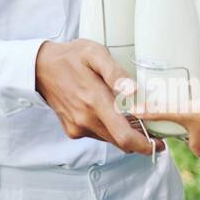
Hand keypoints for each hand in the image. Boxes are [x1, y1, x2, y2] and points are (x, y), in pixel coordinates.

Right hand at [35, 39, 163, 155]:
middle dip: (139, 138)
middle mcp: (85, 119)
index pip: (124, 136)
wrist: (40, 66)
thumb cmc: (71, 57)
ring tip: (131, 116)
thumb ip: (116, 73)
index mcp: (95, 101)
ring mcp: (77, 126)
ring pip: (109, 139)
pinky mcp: (72, 130)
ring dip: (123, 133)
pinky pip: (97, 135)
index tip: (159, 144)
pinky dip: (108, 129)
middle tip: (151, 128)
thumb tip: (134, 91)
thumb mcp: (95, 54)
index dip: (145, 146)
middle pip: (120, 141)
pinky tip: (109, 113)